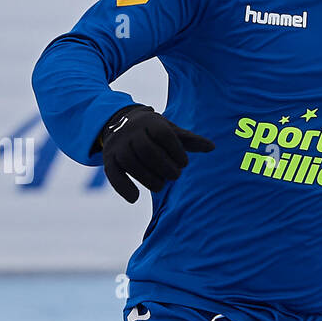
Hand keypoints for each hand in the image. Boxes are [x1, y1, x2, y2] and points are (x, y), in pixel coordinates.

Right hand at [98, 105, 214, 203]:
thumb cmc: (154, 130)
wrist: (120, 122)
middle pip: (147, 150)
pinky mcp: (109, 158)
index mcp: (150, 122)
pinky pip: (113, 173)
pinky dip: (122, 187)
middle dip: (163, 166)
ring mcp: (118, 144)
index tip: (184, 163)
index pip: (164, 135)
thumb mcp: (171, 130)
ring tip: (160, 186)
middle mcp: (132, 131)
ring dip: (147, 178)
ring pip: (131, 162)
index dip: (177, 151)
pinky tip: (134, 198)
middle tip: (175, 176)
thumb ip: (190, 140)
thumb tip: (212, 147)